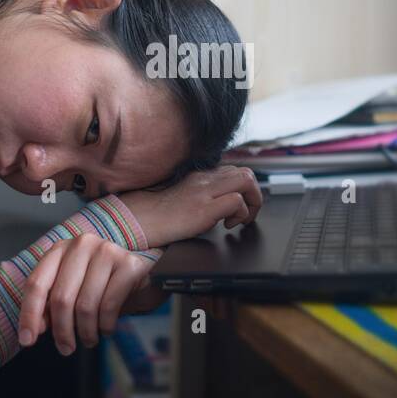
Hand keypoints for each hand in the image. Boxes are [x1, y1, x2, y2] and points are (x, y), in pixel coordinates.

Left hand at [17, 235, 165, 354]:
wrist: (144, 274)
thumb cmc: (102, 285)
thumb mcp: (72, 292)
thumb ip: (51, 306)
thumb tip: (36, 328)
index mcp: (60, 249)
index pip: (36, 284)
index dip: (29, 315)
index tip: (26, 341)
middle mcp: (82, 244)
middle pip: (60, 298)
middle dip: (62, 331)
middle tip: (66, 349)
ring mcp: (107, 251)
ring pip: (85, 306)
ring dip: (86, 332)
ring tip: (89, 339)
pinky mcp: (128, 265)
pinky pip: (109, 306)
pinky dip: (105, 325)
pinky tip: (106, 329)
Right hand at [117, 165, 262, 247]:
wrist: (141, 220)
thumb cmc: (161, 214)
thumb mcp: (188, 198)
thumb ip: (206, 195)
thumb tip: (227, 205)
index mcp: (202, 176)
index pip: (235, 171)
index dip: (246, 190)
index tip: (243, 207)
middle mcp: (205, 179)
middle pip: (246, 173)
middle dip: (255, 195)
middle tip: (248, 214)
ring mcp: (204, 191)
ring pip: (246, 180)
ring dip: (252, 202)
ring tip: (241, 219)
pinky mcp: (203, 208)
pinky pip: (236, 201)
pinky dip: (241, 214)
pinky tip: (228, 226)